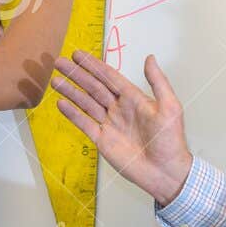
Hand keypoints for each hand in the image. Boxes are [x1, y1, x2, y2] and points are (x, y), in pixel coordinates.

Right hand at [50, 51, 193, 206]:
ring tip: (54, 80)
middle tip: (59, 62)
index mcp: (133, 98)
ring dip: (71, 91)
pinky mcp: (102, 140)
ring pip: (85, 103)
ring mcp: (109, 124)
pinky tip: (60, 103)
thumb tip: (150, 57)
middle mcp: (119, 108)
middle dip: (77, 74)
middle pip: (93, 87)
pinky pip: (84, 123)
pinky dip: (72, 114)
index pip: (109, 77)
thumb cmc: (170, 140)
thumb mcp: (170, 107)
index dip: (94, 65)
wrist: (164, 172)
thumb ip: (158, 82)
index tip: (77, 54)